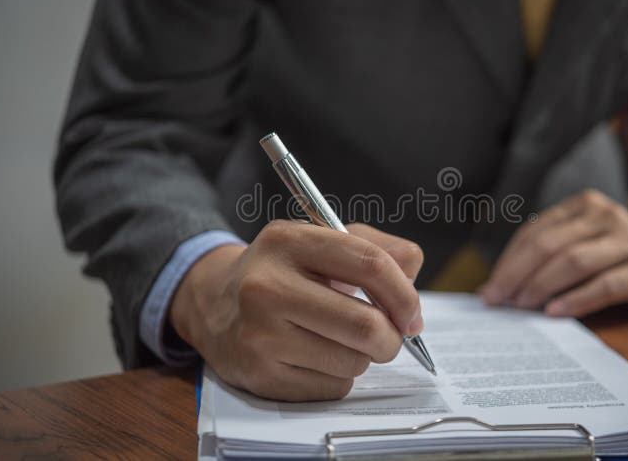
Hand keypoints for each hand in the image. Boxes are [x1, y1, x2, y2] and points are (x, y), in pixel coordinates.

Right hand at [169, 221, 423, 401]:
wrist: (215, 304)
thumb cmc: (284, 271)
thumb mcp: (322, 242)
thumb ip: (375, 246)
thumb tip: (412, 269)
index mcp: (288, 241)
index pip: (369, 264)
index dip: (404, 294)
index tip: (412, 314)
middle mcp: (267, 286)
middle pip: (364, 324)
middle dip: (391, 338)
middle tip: (390, 338)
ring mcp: (259, 334)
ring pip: (351, 361)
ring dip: (362, 357)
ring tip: (340, 340)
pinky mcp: (259, 375)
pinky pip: (331, 386)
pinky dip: (338, 377)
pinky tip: (316, 357)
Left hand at [480, 190, 627, 316]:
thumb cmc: (616, 256)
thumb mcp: (583, 244)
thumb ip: (546, 258)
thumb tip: (495, 288)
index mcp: (582, 206)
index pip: (535, 232)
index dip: (509, 262)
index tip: (490, 289)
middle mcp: (605, 216)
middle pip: (549, 245)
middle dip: (517, 274)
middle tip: (498, 301)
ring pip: (573, 262)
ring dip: (541, 286)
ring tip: (521, 307)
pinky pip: (604, 285)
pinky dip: (576, 299)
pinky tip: (554, 313)